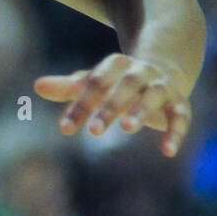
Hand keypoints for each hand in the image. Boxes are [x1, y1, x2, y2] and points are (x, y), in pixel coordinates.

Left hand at [33, 53, 191, 156]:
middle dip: (109, 107)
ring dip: (141, 111)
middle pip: (125, 86)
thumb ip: (68, 87)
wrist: (162, 72)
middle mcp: (140, 72)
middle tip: (94, 131)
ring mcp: (161, 85)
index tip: (65, 129)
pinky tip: (167, 151)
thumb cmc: (116, 83)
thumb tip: (37, 86)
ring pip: (153, 95)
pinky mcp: (179, 102)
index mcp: (116, 64)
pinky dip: (175, 132)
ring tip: (127, 128)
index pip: (96, 82)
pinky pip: (180, 115)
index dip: (81, 104)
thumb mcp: (92, 83)